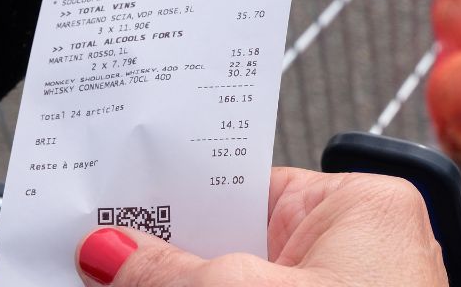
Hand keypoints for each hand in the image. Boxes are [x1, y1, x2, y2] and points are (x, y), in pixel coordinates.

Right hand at [74, 167, 447, 285]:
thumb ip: (168, 272)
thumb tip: (112, 253)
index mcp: (358, 208)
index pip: (240, 184)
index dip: (172, 198)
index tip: (110, 213)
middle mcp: (356, 254)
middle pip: (234, 244)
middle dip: (171, 259)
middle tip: (102, 265)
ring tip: (111, 286)